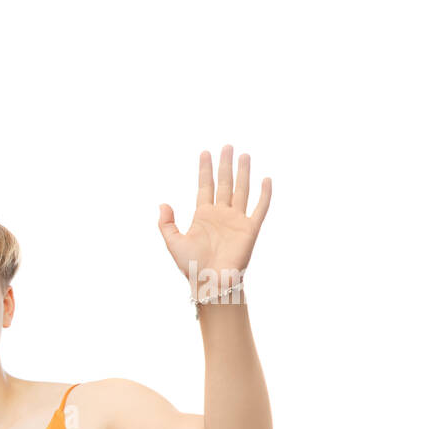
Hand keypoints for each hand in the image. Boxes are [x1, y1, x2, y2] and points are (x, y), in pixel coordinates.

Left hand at [158, 146, 270, 286]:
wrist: (210, 281)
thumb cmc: (191, 266)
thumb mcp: (173, 242)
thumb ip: (166, 223)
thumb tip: (162, 204)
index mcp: (203, 215)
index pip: (204, 186)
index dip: (204, 170)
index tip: (205, 152)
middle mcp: (221, 214)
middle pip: (224, 183)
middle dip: (225, 165)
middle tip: (227, 146)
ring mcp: (236, 220)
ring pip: (241, 190)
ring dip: (243, 173)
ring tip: (244, 155)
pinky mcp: (250, 229)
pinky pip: (259, 208)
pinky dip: (264, 194)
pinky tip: (266, 179)